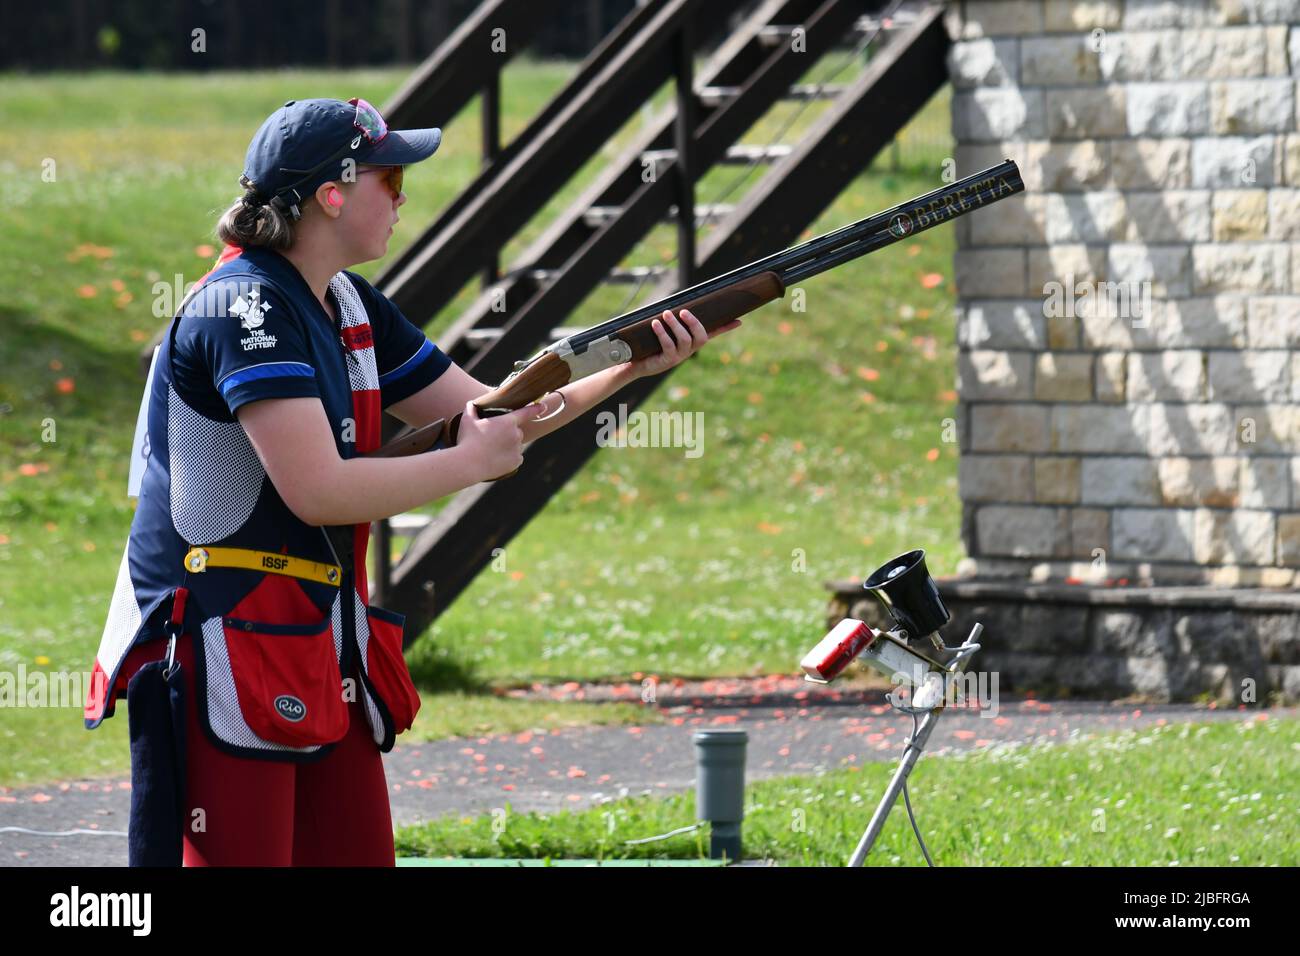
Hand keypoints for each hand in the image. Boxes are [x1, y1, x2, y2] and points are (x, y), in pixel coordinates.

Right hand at [454, 399, 545, 482]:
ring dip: (508, 446)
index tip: (544, 406)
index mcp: (508, 422)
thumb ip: (471, 409)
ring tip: (492, 451)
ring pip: (516, 445)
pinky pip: (516, 458)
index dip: (536, 408)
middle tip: (491, 439)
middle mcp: (516, 434)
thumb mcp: (467, 421)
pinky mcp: (516, 462)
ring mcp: (517, 449)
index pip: (526, 412)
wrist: (468, 464)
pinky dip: (509, 458)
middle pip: (516, 431)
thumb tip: (471, 404)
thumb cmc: (467, 440)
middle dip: (507, 434)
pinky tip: (497, 459)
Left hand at [625, 309, 742, 379]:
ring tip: (665, 314)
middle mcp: (688, 350)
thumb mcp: (663, 330)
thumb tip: (675, 301)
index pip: (712, 334)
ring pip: (684, 340)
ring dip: (675, 326)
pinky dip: (662, 333)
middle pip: (701, 337)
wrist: (634, 362)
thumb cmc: (649, 343)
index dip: (725, 328)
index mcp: (691, 342)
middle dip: (694, 323)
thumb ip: (672, 319)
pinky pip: (668, 345)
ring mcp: (678, 357)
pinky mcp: (666, 361)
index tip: (739, 321)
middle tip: (683, 311)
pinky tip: (655, 323)